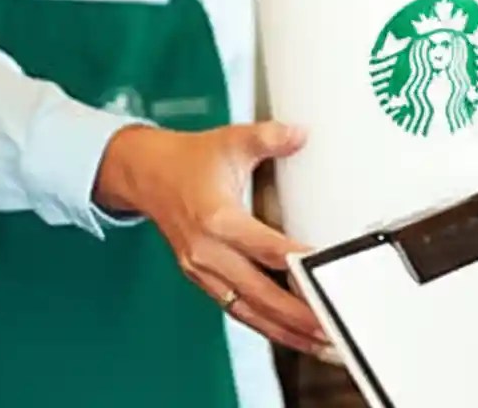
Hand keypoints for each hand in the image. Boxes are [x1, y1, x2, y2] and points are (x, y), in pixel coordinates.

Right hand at [95, 120, 328, 354]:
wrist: (145, 175)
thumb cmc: (189, 160)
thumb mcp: (231, 140)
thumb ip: (269, 137)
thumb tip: (301, 135)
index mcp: (217, 218)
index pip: (266, 248)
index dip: (298, 264)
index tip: (327, 276)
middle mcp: (208, 252)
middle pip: (260, 293)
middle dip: (298, 315)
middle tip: (332, 325)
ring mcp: (202, 270)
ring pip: (248, 311)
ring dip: (284, 330)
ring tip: (320, 342)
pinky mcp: (203, 279)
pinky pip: (237, 309)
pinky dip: (265, 325)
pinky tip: (291, 334)